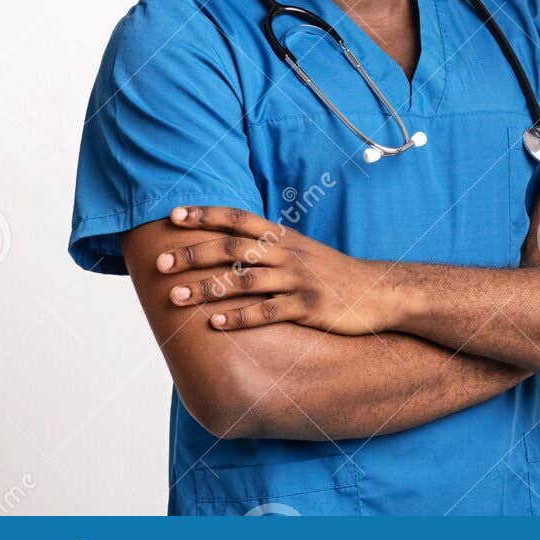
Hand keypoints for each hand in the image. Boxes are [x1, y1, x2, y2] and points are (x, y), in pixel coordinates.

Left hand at [156, 205, 390, 334]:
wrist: (379, 292)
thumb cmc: (335, 275)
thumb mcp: (304, 252)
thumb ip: (270, 247)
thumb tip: (230, 247)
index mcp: (285, 238)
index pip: (239, 218)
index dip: (206, 214)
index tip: (174, 215)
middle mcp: (288, 254)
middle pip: (232, 247)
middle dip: (193, 254)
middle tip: (160, 263)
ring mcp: (298, 280)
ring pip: (243, 279)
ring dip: (205, 288)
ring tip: (174, 298)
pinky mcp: (308, 307)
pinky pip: (268, 312)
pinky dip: (239, 317)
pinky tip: (215, 324)